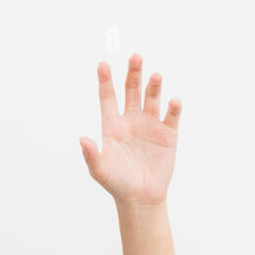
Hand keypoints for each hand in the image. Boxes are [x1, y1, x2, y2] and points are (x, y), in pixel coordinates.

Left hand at [80, 53, 181, 206]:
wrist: (140, 198)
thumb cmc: (116, 183)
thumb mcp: (99, 170)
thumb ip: (91, 154)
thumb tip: (82, 139)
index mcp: (112, 126)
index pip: (108, 99)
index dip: (105, 82)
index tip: (102, 64)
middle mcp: (131, 121)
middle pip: (132, 91)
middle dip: (133, 74)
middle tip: (135, 57)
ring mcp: (150, 125)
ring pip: (152, 99)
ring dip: (153, 87)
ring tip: (155, 76)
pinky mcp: (168, 134)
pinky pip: (171, 116)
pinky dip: (173, 108)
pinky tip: (173, 101)